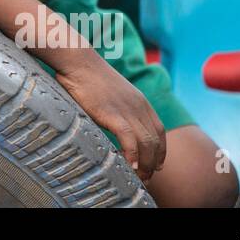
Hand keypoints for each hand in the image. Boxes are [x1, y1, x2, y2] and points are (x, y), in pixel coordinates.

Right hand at [55, 54, 165, 181]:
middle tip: (147, 178)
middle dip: (154, 163)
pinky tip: (130, 167)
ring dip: (146, 165)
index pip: (159, 130)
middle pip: (156, 141)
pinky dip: (133, 156)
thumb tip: (111, 121)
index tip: (157, 164)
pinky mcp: (113, 114)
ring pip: (147, 144)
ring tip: (140, 178)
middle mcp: (139, 106)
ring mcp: (127, 110)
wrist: (78, 61)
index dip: (161, 150)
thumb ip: (117, 106)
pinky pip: (130, 141)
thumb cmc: (87, 75)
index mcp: (140, 100)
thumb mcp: (111, 91)